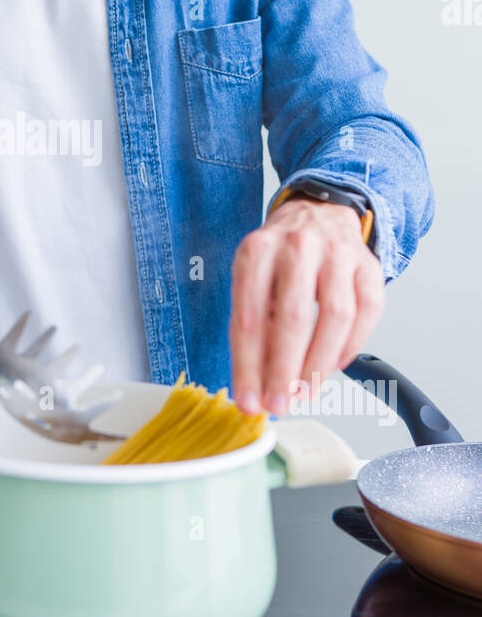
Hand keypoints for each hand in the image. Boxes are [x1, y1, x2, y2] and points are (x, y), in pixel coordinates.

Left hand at [229, 196, 384, 414]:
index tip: (248, 401)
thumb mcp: (252, 278)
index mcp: (257, 250)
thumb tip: (253, 385)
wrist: (318, 212)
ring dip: (319, 364)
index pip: (248, 317)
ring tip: (305, 392)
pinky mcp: (369, 264)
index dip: (248, 366)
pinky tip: (334, 366)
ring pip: (335, 316)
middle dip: (284, 371)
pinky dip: (351, 346)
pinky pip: (367, 312)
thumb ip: (252, 326)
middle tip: (278, 403)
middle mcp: (298, 246)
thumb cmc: (279, 255)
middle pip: (293, 318)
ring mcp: (338, 252)